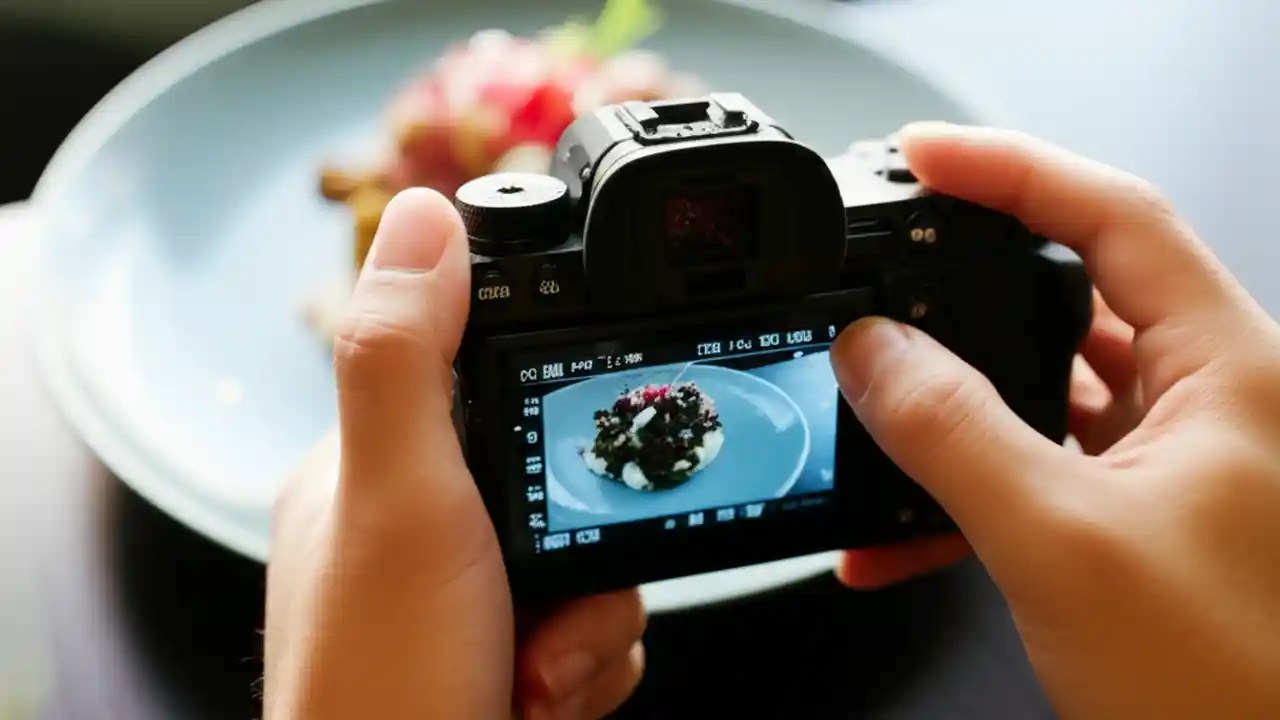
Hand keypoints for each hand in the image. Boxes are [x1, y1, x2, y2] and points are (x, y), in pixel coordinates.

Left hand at [263, 189, 644, 719]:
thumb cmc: (384, 688)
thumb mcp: (401, 503)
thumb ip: (410, 359)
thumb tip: (425, 213)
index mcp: (377, 467)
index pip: (497, 384)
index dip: (556, 420)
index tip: (569, 471)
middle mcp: (420, 526)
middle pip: (567, 481)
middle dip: (585, 559)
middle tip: (544, 611)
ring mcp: (466, 594)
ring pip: (596, 560)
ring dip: (592, 627)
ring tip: (532, 671)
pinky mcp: (508, 650)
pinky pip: (596, 627)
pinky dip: (589, 668)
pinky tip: (537, 697)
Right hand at [831, 122, 1279, 716]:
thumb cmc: (1230, 684)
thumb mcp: (1065, 542)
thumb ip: (955, 434)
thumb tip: (873, 351)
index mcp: (1226, 371)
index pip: (1112, 218)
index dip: (1010, 169)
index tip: (923, 156)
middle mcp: (1202, 402)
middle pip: (1065, 293)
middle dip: (959, 285)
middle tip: (883, 264)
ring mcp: (1163, 463)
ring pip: (1035, 390)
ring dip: (946, 408)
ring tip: (870, 407)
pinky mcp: (1127, 518)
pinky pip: (1026, 470)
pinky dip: (954, 492)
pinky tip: (891, 537)